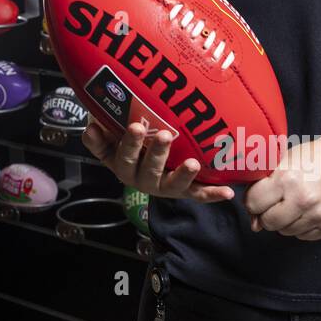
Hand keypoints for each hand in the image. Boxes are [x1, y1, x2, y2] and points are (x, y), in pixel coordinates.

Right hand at [82, 121, 235, 202]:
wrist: (143, 163)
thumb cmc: (126, 144)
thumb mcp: (108, 139)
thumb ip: (98, 135)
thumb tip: (91, 126)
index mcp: (124, 167)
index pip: (124, 156)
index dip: (130, 143)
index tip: (136, 125)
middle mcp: (144, 181)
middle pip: (149, 170)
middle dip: (158, 153)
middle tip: (166, 135)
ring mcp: (166, 186)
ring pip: (173, 185)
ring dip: (184, 175)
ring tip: (192, 164)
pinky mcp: (185, 190)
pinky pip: (198, 194)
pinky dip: (212, 194)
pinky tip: (228, 192)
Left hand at [242, 136, 320, 239]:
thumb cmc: (309, 159)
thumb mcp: (280, 161)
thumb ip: (260, 187)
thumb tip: (255, 224)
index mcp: (287, 178)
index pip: (254, 203)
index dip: (253, 200)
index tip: (259, 195)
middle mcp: (304, 198)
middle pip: (268, 222)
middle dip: (266, 213)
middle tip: (275, 201)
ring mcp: (319, 214)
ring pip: (285, 231)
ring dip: (284, 221)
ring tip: (293, 203)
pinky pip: (302, 236)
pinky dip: (300, 226)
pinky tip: (305, 210)